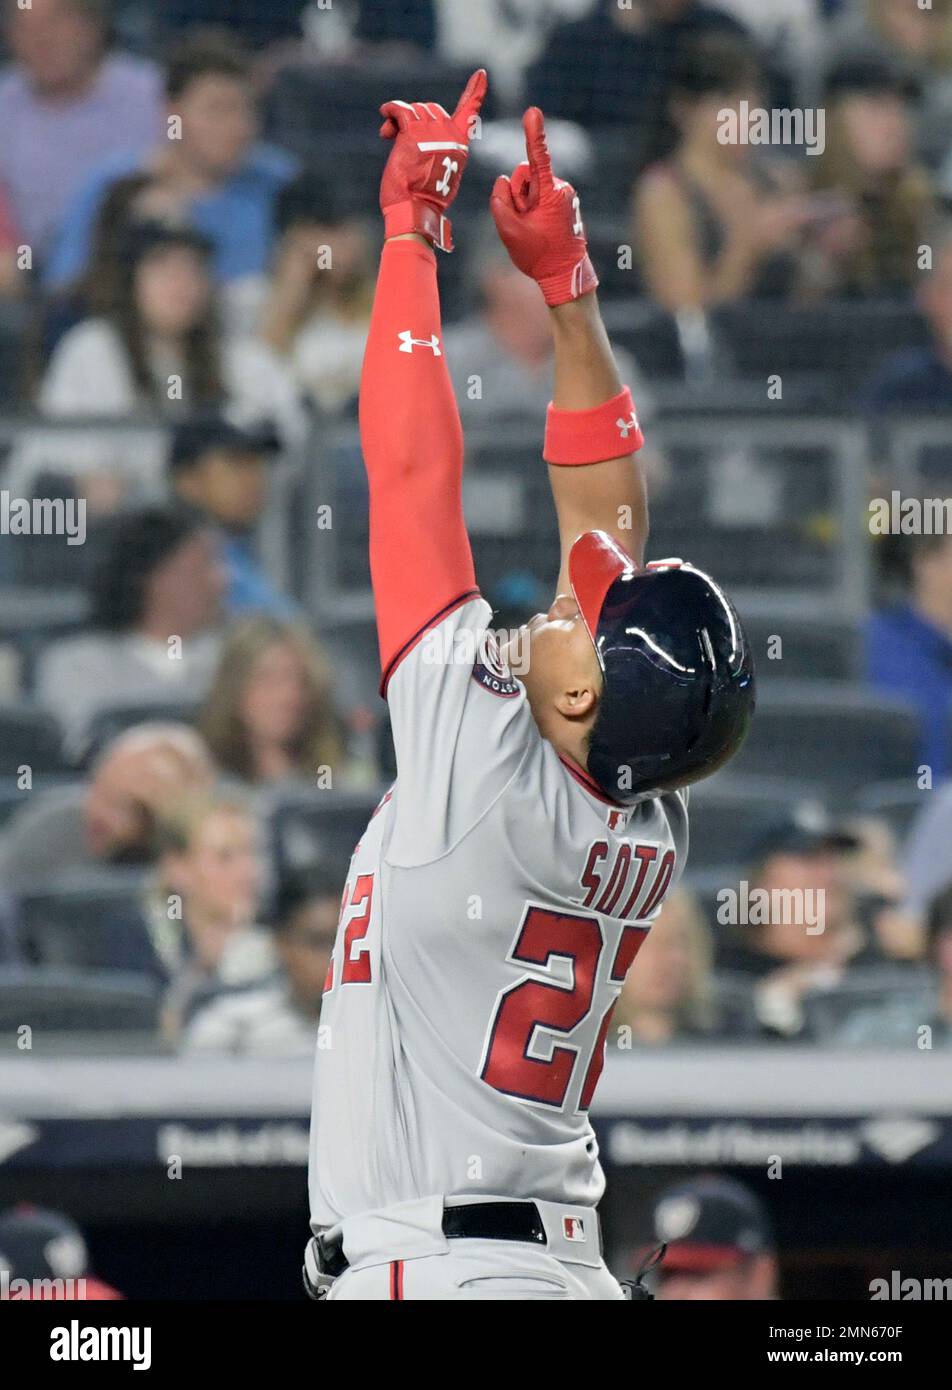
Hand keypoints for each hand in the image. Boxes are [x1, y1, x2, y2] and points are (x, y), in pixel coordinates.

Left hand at [378, 68, 487, 251]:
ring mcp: (432, 133)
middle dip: (415, 118)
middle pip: (431, 109)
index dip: (475, 92)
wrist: (414, 211)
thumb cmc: (424, 200)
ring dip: (399, 119)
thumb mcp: (441, 176)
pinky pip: (401, 110)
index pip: (470, 113)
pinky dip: (390, 110)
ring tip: (389, 135)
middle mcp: (449, 136)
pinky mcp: (413, 134)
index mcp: (460, 146)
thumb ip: (440, 154)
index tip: (481, 74)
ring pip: (414, 110)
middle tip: (398, 134)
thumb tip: (423, 145)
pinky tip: (385, 117)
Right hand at [489, 107, 597, 306]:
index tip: (532, 112)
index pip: (537, 158)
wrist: (564, 274)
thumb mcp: (509, 231)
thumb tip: (503, 182)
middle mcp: (560, 188)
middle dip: (518, 195)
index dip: (533, 134)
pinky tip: (540, 230)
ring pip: (529, 188)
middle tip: (525, 222)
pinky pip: (537, 198)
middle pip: (524, 176)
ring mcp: (563, 194)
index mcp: (550, 193)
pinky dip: (532, 210)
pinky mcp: (562, 201)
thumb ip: (499, 201)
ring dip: (524, 205)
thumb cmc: (539, 255)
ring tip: (533, 228)